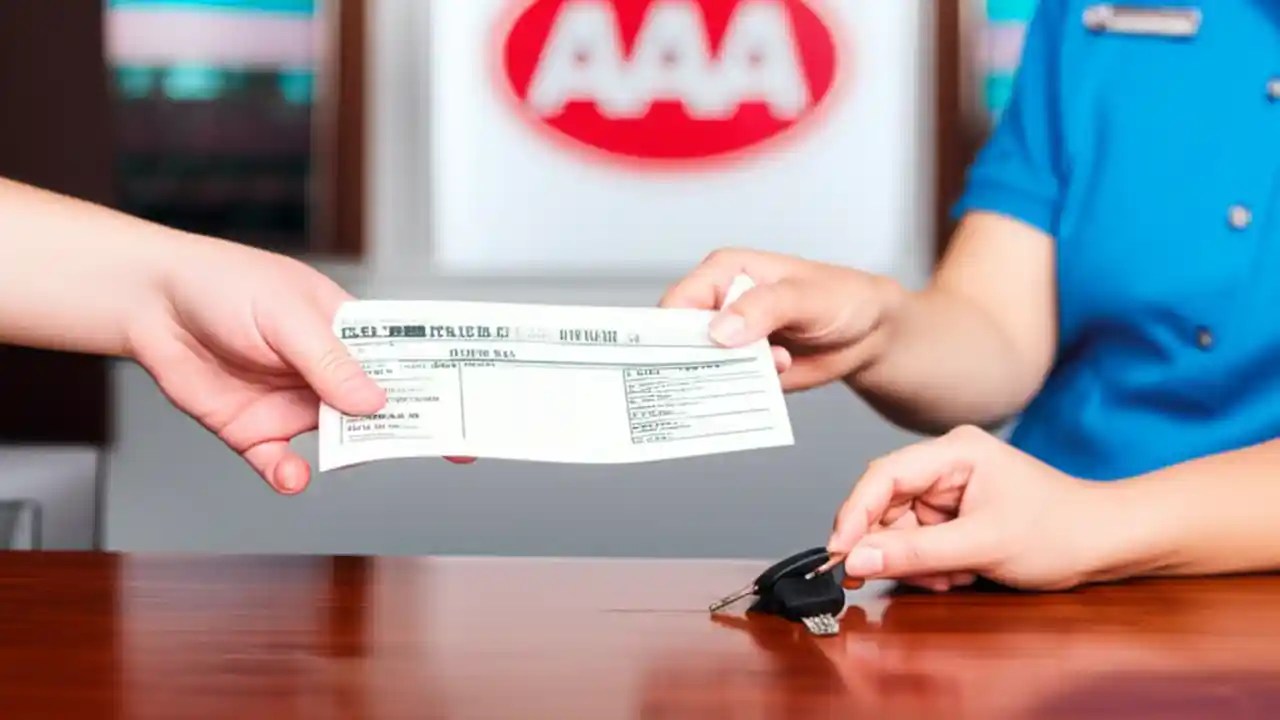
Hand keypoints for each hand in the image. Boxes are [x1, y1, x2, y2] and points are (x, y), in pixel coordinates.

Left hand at [125, 237, 470, 494]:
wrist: (151, 305)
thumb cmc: (225, 287)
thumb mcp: (288, 315)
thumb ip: (330, 363)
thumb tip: (375, 402)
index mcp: (347, 333)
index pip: (404, 361)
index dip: (438, 384)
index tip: (469, 411)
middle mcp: (326, 373)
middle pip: (380, 408)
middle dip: (409, 429)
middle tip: (439, 449)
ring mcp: (294, 404)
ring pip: (339, 441)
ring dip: (351, 455)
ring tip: (356, 459)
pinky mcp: (256, 432)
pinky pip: (282, 464)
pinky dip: (290, 476)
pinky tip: (292, 475)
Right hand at [659, 248, 903, 390]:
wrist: (869, 333)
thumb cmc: (841, 297)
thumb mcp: (806, 296)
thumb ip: (764, 308)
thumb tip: (721, 330)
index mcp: (723, 274)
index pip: (679, 302)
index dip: (670, 330)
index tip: (677, 356)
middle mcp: (718, 306)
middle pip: (681, 339)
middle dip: (691, 361)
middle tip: (719, 374)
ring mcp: (729, 341)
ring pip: (699, 368)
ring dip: (721, 380)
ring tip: (766, 370)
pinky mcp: (743, 369)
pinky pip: (724, 387)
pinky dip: (737, 393)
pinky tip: (772, 381)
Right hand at [827, 425, 1111, 590]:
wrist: (1106, 544)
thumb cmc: (1061, 529)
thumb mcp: (983, 544)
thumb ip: (917, 552)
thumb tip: (859, 558)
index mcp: (954, 451)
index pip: (883, 476)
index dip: (854, 513)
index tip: (840, 551)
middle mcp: (946, 465)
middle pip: (886, 506)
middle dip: (895, 547)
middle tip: (912, 575)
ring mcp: (949, 491)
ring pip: (900, 531)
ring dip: (918, 562)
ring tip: (954, 575)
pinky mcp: (953, 515)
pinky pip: (919, 543)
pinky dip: (931, 566)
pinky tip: (959, 573)